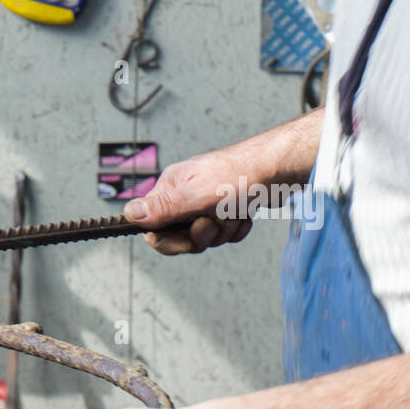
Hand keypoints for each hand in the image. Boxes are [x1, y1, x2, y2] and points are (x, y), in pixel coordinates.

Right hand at [126, 151, 254, 255]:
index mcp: (171, 189)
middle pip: (179, 237)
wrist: (280, 168)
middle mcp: (184, 195)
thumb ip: (160, 208)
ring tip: (233, 213)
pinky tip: (243, 215)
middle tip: (215, 222)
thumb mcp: (195, 195)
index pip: (152, 228)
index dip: (170, 240)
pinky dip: (236, 229)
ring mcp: (206, 202)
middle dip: (201, 236)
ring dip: (222, 231)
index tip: (189, 234)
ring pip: (204, 237)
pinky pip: (224, 233)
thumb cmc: (241, 174)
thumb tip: (128, 214)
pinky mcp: (226, 207)